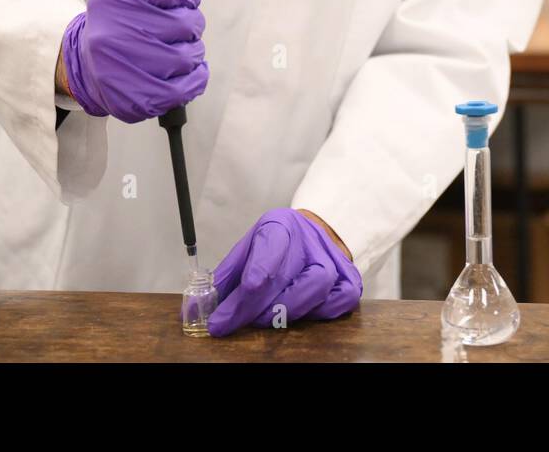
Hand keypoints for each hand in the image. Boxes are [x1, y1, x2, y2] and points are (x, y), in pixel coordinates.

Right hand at [60, 0, 208, 122]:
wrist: (84, 66)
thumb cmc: (110, 15)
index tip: (174, 0)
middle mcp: (121, 31)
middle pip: (190, 24)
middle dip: (188, 26)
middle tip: (173, 28)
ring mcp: (131, 67)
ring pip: (193, 54)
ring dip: (190, 52)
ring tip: (170, 50)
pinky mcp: (142, 97)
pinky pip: (192, 84)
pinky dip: (194, 78)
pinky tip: (178, 72)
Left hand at [208, 208, 361, 336]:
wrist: (318, 235)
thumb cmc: (278, 245)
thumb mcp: (250, 247)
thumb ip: (227, 275)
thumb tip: (198, 308)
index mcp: (283, 226)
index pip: (269, 247)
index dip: (254, 273)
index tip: (234, 299)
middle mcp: (311, 241)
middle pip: (286, 275)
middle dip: (252, 306)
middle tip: (228, 323)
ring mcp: (334, 261)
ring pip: (315, 289)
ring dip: (284, 310)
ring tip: (263, 318)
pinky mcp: (350, 280)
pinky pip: (336, 304)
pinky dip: (316, 314)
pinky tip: (297, 312)